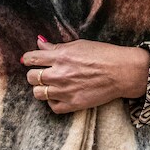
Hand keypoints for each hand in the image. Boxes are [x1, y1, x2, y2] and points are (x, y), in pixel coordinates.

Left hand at [21, 36, 149, 113]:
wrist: (122, 72)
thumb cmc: (104, 55)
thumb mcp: (79, 45)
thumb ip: (56, 47)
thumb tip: (40, 42)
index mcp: (60, 57)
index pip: (32, 58)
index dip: (27, 59)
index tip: (29, 60)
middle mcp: (59, 74)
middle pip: (31, 77)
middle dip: (33, 74)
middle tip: (41, 73)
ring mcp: (65, 91)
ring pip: (38, 93)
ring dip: (41, 88)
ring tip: (49, 85)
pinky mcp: (73, 104)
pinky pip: (52, 106)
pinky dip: (53, 101)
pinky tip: (59, 95)